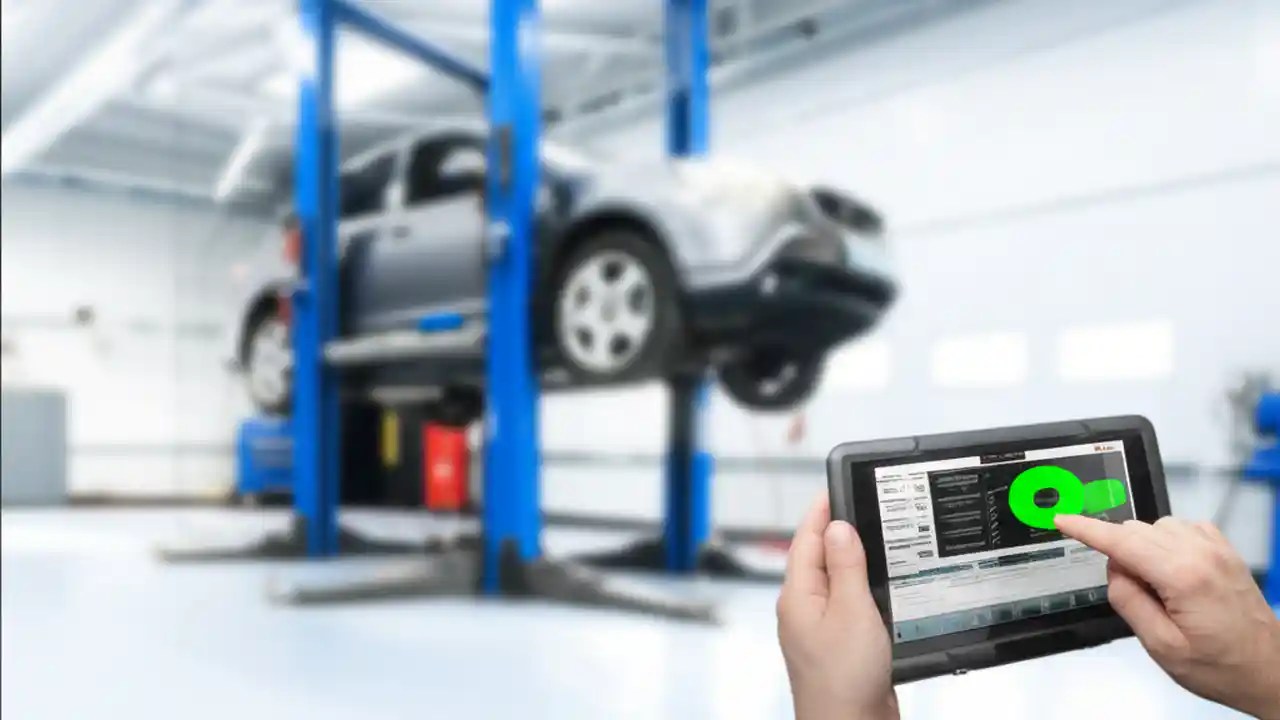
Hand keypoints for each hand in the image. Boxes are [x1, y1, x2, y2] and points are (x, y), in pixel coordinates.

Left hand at [777, 492, 897, 719]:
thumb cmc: (843, 679)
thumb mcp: (851, 610)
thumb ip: (845, 567)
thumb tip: (838, 527)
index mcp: (798, 596)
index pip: (806, 539)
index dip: (821, 511)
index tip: (835, 486)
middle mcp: (803, 610)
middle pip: (818, 558)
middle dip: (839, 532)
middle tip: (862, 506)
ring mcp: (820, 629)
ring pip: (835, 583)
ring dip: (853, 561)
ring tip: (876, 538)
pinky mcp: (839, 646)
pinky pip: (848, 606)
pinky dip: (862, 589)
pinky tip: (880, 587)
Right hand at [1055, 514, 1279, 718]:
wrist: (1270, 670)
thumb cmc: (1220, 666)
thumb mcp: (1162, 646)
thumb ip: (1129, 602)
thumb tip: (1114, 570)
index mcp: (1183, 577)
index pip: (1122, 542)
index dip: (1087, 530)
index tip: (1062, 520)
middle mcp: (1201, 553)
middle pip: (1137, 530)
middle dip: (1121, 553)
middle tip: (1137, 597)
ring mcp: (1216, 548)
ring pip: (1157, 527)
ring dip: (1144, 549)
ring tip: (1159, 589)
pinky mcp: (1225, 550)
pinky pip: (1181, 529)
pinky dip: (1166, 543)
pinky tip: (1173, 571)